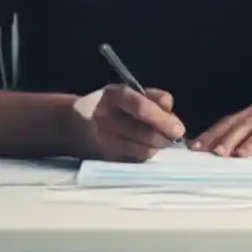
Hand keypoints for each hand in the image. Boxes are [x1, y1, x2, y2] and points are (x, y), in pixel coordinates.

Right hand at [68, 84, 185, 161]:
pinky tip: (145, 147)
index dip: (162, 119)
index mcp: (112, 95)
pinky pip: (134, 159)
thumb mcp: (127, 92)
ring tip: (160, 141)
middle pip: (144, 133)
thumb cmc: (109, 104)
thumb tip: (170, 108)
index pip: (140, 107)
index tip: (179, 129)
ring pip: (142, 150)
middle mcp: (105, 118)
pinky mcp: (105, 157)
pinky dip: (145, 154)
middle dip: (164, 137)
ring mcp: (103, 140)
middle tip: (174, 136)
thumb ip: (151, 97)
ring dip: (157, 147)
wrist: (72, 123)